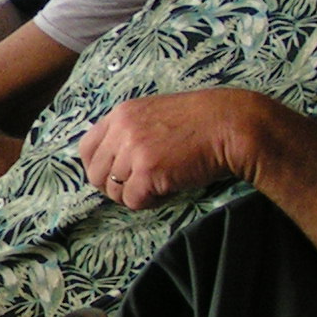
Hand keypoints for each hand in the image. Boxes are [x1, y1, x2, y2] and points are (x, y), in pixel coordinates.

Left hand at [79, 88, 272, 207]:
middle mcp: (121, 130)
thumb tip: (112, 163)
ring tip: (159, 186)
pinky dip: (150, 202)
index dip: (97, 168)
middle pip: (95, 174)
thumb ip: (130, 132)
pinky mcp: (147, 172)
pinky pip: (134, 201)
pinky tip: (168, 190)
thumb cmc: (200, 123)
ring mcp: (132, 151)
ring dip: (135, 195)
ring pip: (114, 191)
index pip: (85, 149)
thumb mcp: (155, 115)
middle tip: (140, 187)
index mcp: (120, 114)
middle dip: (115, 187)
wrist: (230, 125)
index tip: (114, 177)